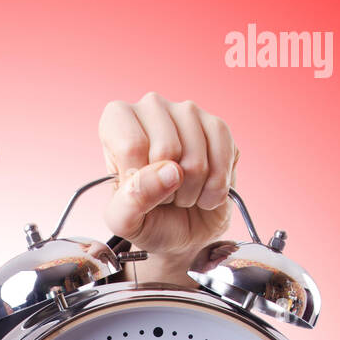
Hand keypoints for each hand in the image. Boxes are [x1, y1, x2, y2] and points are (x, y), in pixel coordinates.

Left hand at [98, 93, 239, 261]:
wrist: (183, 233)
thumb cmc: (148, 219)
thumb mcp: (124, 221)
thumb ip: (131, 201)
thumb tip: (169, 172)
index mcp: (117, 120)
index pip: (131, 145)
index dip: (139, 182)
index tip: (137, 192)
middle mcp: (151, 106)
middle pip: (166, 150)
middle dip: (166, 190)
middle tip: (162, 194)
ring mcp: (188, 112)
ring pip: (195, 160)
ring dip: (190, 192)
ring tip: (182, 193)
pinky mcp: (218, 128)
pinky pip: (222, 161)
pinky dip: (214, 190)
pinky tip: (204, 191)